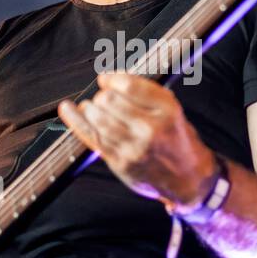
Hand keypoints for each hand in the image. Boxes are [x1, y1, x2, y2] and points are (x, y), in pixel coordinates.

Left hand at [57, 72, 217, 210]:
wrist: (187, 178)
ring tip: (90, 107)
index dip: (112, 79)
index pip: (130, 85)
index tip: (106, 80)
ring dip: (90, 109)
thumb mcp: (171, 111)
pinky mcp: (120, 162)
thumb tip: (110, 80)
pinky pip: (92, 138)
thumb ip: (144, 96)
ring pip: (98, 118)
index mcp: (167, 110)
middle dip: (103, 96)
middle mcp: (151, 128)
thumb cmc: (176, 141)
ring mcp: (135, 148)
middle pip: (110, 100)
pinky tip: (69, 110)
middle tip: (104, 99)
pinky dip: (76, 121)